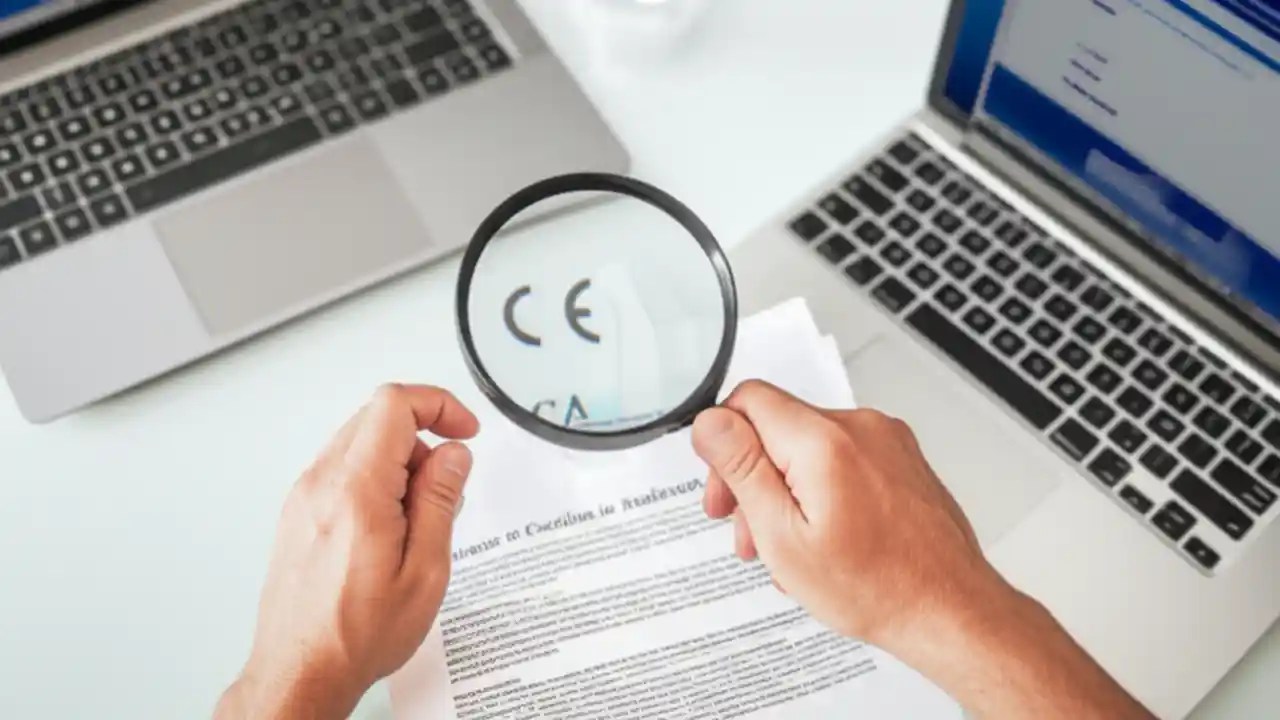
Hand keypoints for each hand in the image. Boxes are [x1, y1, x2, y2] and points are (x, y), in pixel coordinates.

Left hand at [216, 384, 479, 719]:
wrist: (300, 671)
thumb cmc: (357, 633)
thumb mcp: (425, 570)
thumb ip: (440, 500)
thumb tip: (453, 455)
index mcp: (356, 490)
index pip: (394, 405)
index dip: (438, 405)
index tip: (464, 429)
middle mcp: (321, 484)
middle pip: (376, 416)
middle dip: (423, 434)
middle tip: (448, 477)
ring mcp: (303, 497)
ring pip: (358, 441)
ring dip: (399, 458)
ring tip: (421, 512)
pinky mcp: (298, 513)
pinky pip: (341, 469)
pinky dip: (375, 477)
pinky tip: (392, 523)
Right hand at [691, 380, 1152, 718]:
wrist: (950, 610)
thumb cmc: (877, 588)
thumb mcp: (784, 537)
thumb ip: (743, 470)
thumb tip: (710, 423)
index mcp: (824, 441)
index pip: (748, 399)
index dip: (722, 444)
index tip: (724, 490)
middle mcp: (860, 427)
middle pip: (777, 426)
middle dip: (753, 477)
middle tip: (748, 530)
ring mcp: (886, 440)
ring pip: (808, 446)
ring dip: (786, 489)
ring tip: (789, 546)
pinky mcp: (900, 457)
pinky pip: (842, 457)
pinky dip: (821, 489)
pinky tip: (822, 536)